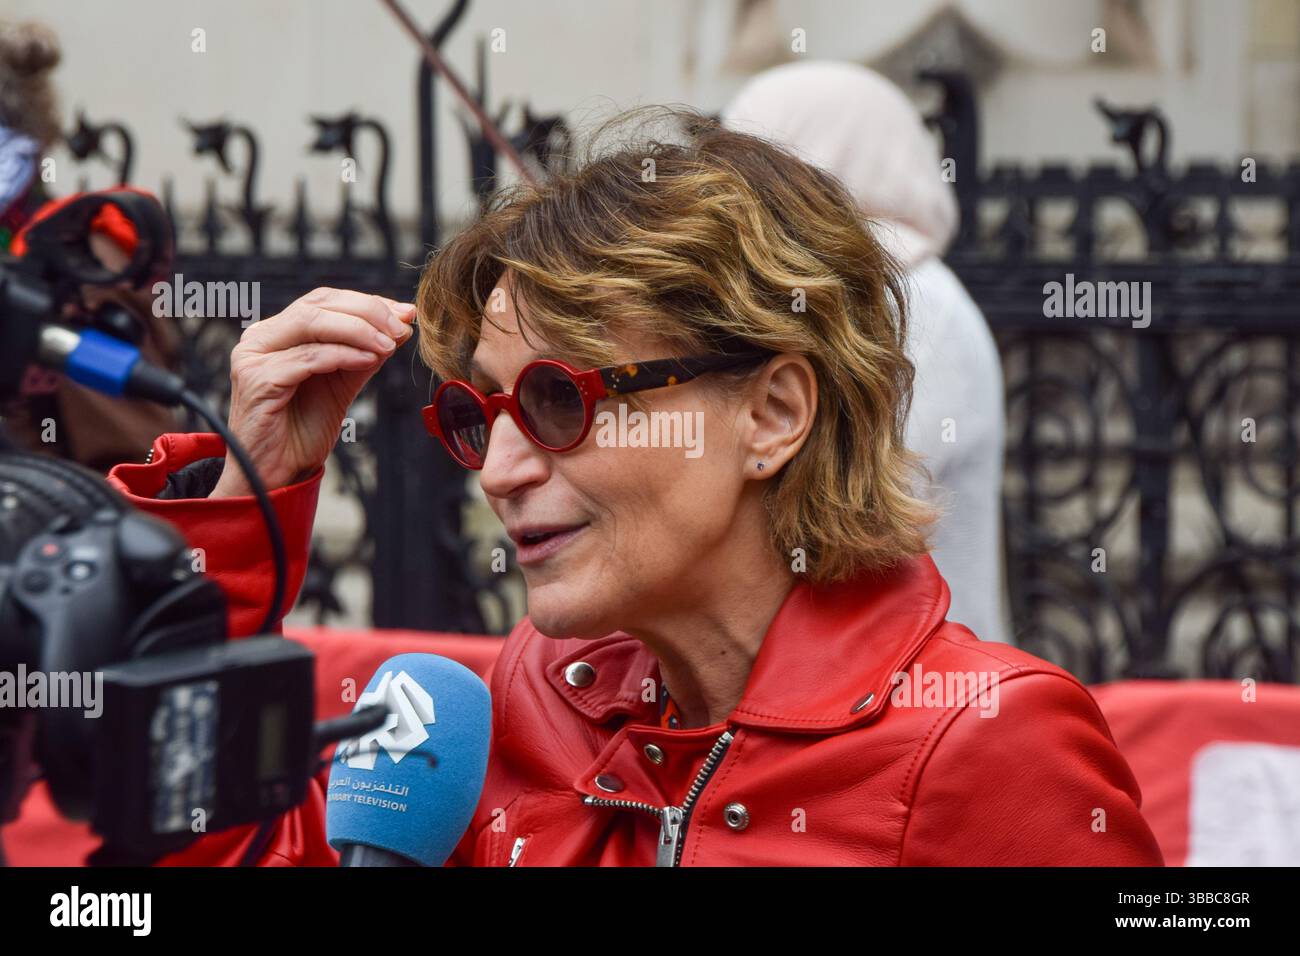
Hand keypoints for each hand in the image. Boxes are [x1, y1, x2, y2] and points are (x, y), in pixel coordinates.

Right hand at [210, 287, 414, 497]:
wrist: (278, 472)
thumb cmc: (303, 429)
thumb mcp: (342, 383)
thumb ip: (365, 352)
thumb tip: (401, 324)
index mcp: (277, 332)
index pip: (324, 300)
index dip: (367, 302)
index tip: (404, 313)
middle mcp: (260, 338)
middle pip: (318, 304)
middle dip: (367, 311)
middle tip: (400, 326)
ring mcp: (253, 357)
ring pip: (312, 324)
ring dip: (359, 331)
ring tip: (390, 344)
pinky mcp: (257, 381)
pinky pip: (307, 359)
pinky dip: (343, 355)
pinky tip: (369, 360)